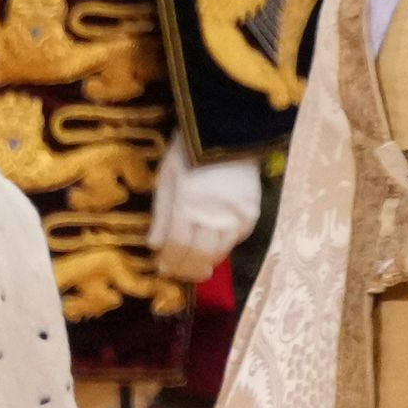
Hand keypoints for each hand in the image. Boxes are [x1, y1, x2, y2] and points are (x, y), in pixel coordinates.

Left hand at [148, 132, 261, 281]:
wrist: (228, 132)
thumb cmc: (188, 152)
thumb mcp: (166, 178)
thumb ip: (161, 214)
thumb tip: (154, 246)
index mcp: (188, 206)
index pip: (178, 246)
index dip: (169, 261)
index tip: (161, 270)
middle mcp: (214, 216)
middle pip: (200, 254)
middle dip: (186, 269)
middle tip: (177, 275)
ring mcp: (237, 215)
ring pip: (221, 251)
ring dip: (206, 263)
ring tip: (195, 270)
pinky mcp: (253, 212)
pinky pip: (238, 239)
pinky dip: (224, 248)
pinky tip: (215, 250)